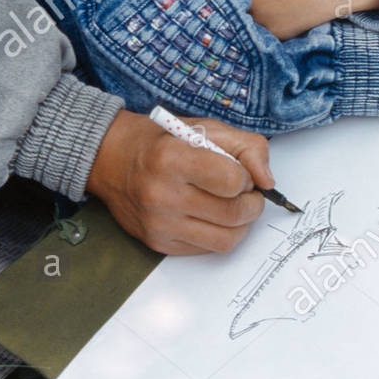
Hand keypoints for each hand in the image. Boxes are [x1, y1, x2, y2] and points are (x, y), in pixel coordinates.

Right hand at [85, 108, 273, 254]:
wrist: (111, 159)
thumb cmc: (159, 141)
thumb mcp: (204, 128)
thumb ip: (246, 147)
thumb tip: (268, 181)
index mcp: (172, 159)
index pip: (232, 181)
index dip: (245, 178)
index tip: (239, 174)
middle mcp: (162, 195)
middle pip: (233, 215)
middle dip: (251, 204)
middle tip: (246, 194)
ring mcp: (159, 224)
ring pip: (225, 240)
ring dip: (240, 225)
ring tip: (232, 208)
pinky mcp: (158, 243)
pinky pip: (206, 250)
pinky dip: (217, 234)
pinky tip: (209, 216)